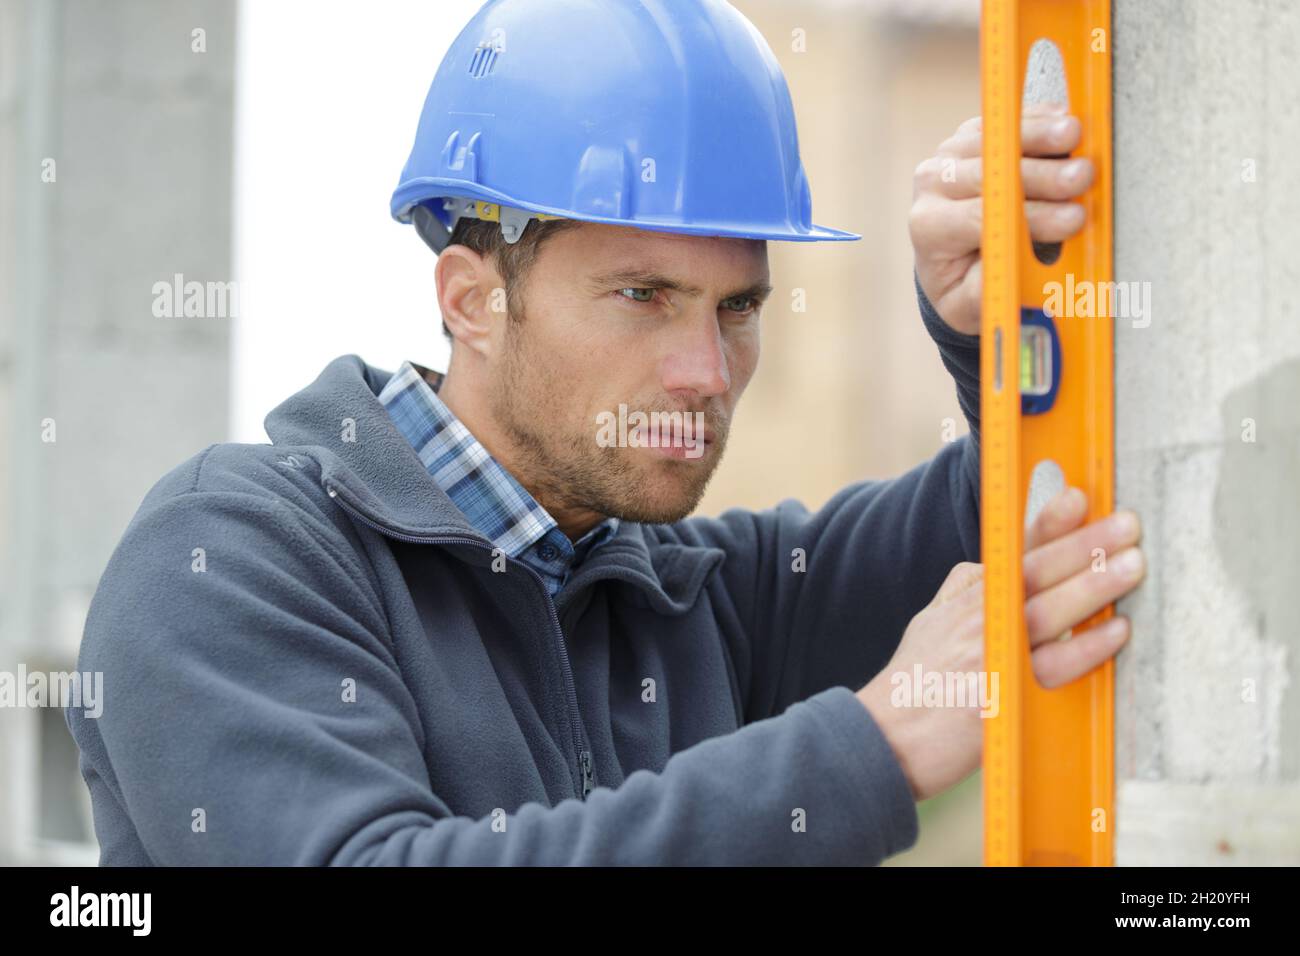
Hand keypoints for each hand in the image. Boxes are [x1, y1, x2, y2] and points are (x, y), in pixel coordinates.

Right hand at [856, 487, 1143, 801]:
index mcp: (968, 596)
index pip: (1013, 551)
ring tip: (1132, 565)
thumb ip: (965, 590)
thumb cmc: (914, 679)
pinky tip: (1116, 631)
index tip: (1077, 497)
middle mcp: (980, 617)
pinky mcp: (1006, 693)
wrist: (886, 735)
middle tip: (1127, 524)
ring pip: (1048, 611)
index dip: (1046, 523)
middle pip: (1036, 573)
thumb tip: (994, 561)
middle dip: (1085, 545)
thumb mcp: (932, 620)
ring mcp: (993, 653)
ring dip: (1092, 586)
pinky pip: (1053, 666)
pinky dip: (1086, 647)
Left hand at [908, 103, 1094, 334]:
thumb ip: (984, 291)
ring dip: (1041, 136)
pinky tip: (1066, 121)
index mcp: (930, 227)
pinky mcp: (973, 132)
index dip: (1031, 216)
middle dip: (1042, 176)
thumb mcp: (966, 304)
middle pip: (991, 173)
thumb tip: (1007, 274)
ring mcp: (951, 153)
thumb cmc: (965, 283)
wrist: (950, 256)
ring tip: (1076, 136)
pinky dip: (1038, 119)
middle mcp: (933, 184)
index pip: (982, 217)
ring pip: (998, 138)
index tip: (1073, 220)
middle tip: (1083, 178)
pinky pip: (1006, 118)